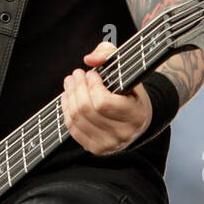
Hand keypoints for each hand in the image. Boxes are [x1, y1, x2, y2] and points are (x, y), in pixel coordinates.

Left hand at [60, 40, 151, 155]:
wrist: (137, 118)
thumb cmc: (131, 91)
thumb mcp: (127, 68)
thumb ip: (109, 54)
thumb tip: (90, 59)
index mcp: (136, 115)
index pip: (104, 103)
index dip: (92, 86)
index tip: (92, 73)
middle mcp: (124, 134)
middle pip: (87, 110)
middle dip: (77, 88)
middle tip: (76, 74)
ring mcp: (109, 145)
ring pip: (77, 119)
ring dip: (69, 96)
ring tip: (70, 82)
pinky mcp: (96, 149)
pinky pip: (73, 129)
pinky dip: (66, 111)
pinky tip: (67, 97)